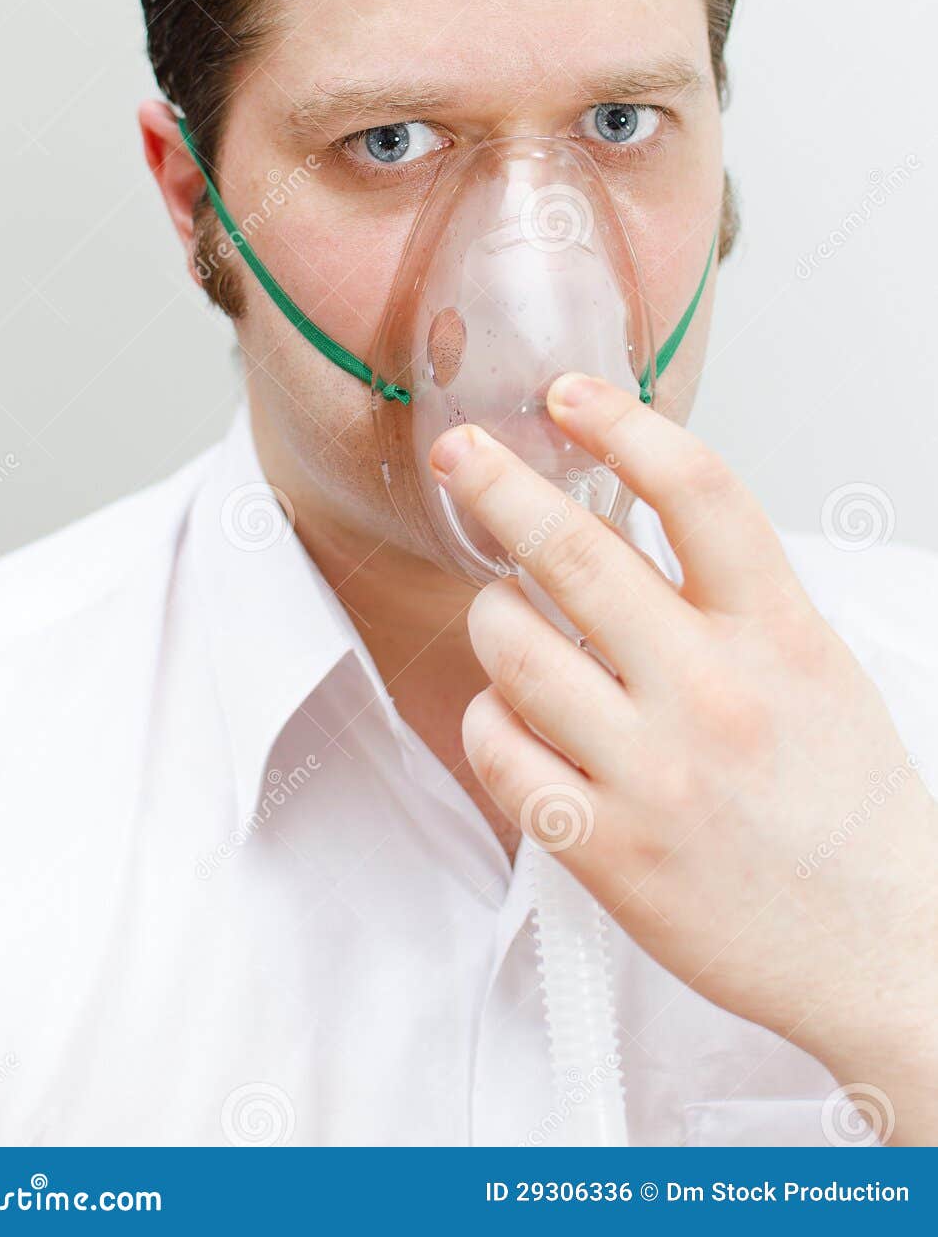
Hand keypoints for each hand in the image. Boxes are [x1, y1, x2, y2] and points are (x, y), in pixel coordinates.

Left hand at [429, 373, 937, 1144]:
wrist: (884, 951)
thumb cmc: (848, 809)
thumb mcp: (814, 669)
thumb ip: (731, 598)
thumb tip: (630, 522)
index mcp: (779, 633)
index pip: (696, 490)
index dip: (622, 422)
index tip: (569, 393)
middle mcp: (712, 691)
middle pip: (577, 552)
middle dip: (499, 485)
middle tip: (460, 454)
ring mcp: (655, 772)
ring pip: (516, 649)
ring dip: (492, 615)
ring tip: (503, 615)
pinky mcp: (607, 849)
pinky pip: (500, 752)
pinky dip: (488, 718)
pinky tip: (508, 713)